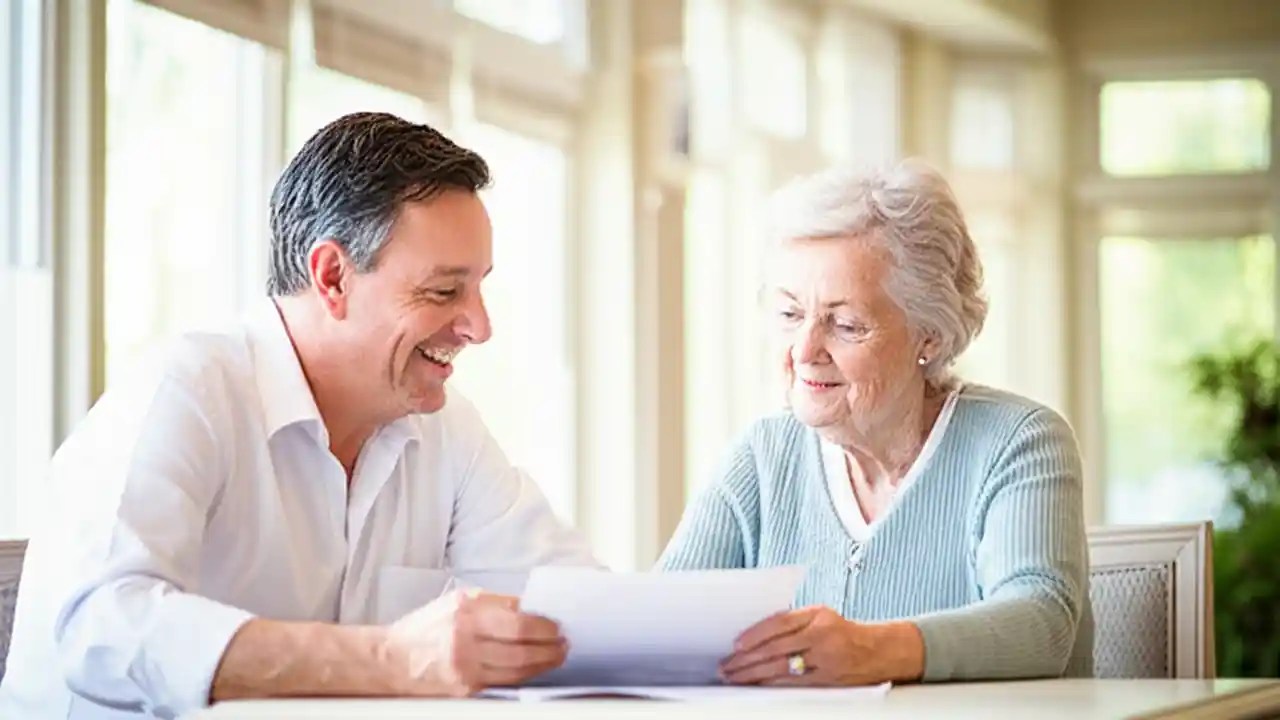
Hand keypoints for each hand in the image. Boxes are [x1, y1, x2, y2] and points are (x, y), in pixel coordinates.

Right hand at [383, 589, 567, 696]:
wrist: (391, 659)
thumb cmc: (425, 627)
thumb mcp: (457, 601)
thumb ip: (494, 603)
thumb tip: (530, 607)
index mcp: (465, 612)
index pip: (516, 620)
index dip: (543, 625)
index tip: (557, 625)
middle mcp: (464, 639)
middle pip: (520, 646)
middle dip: (549, 647)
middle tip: (564, 643)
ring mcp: (464, 667)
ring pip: (516, 668)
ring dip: (542, 663)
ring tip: (556, 656)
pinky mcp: (464, 688)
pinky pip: (502, 682)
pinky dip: (522, 675)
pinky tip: (533, 669)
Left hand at [719, 606, 923, 685]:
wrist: (878, 651)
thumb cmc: (841, 630)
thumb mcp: (819, 615)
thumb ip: (792, 621)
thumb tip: (753, 634)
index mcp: (818, 616)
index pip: (779, 624)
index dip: (755, 635)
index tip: (735, 644)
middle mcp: (823, 637)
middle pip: (777, 650)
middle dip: (747, 659)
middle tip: (726, 666)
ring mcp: (827, 661)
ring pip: (783, 671)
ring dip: (754, 676)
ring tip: (734, 678)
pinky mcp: (828, 682)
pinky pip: (795, 685)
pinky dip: (772, 686)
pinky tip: (757, 687)